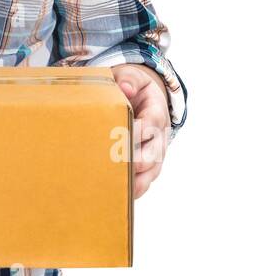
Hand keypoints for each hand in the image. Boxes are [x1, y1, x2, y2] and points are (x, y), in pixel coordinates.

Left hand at [110, 63, 170, 199]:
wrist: (145, 99)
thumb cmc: (134, 88)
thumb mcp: (132, 77)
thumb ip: (128, 80)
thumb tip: (125, 88)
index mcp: (156, 113)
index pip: (150, 125)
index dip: (137, 132)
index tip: (119, 138)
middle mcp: (159, 136)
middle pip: (154, 153)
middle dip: (137, 161)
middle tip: (116, 166)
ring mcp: (156, 153)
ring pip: (151, 171)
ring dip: (136, 181)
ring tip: (119, 191)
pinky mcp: (148, 165)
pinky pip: (145, 181)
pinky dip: (134, 190)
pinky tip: (118, 198)